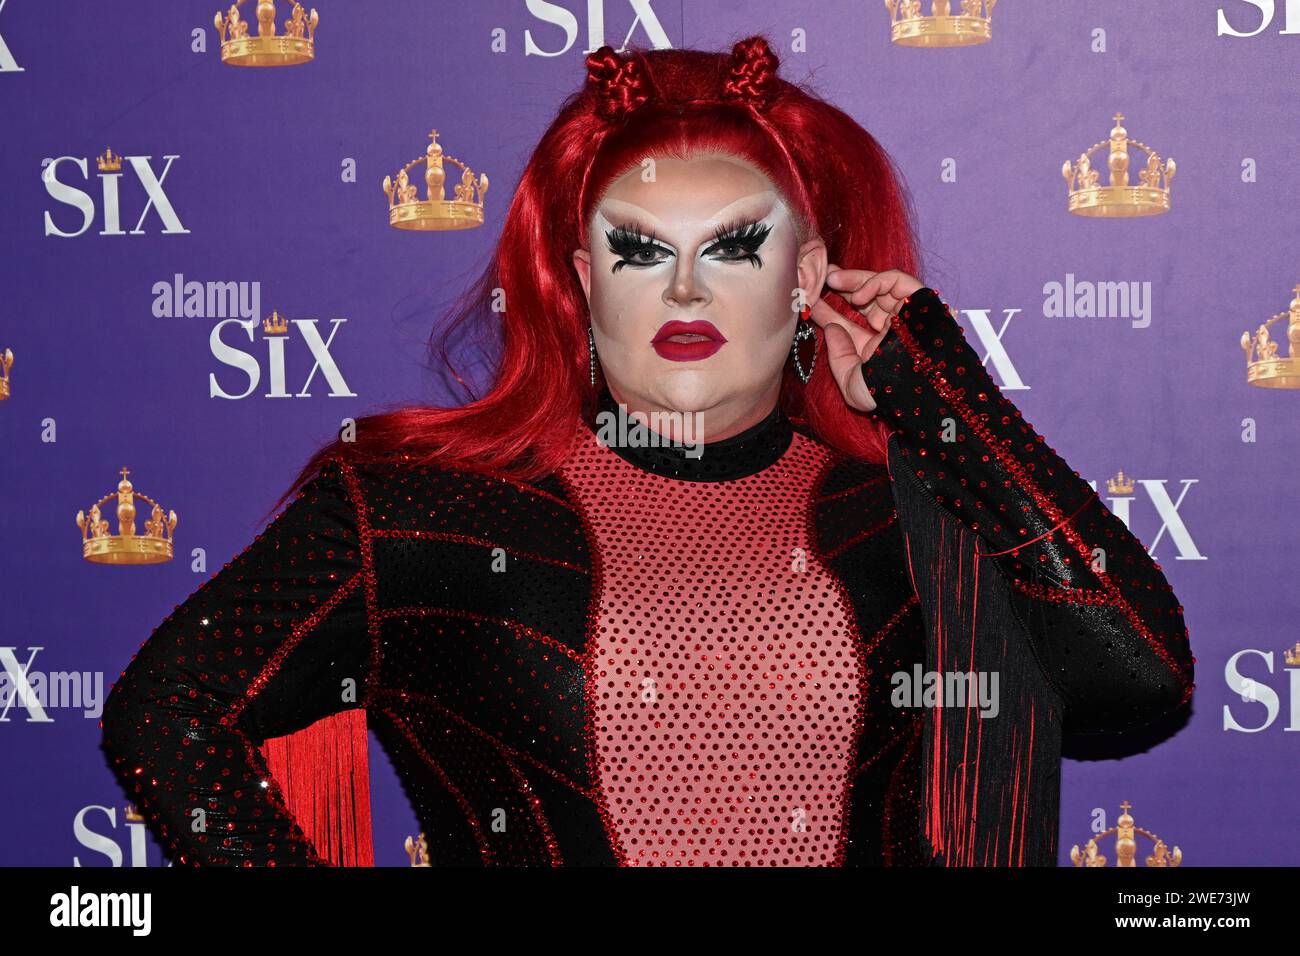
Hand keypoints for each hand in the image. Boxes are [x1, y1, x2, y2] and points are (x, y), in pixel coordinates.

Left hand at [808, 266, 924, 412]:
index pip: (848, 323)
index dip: (827, 311)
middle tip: (820, 276)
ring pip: (879, 285)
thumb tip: (831, 330)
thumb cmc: (884, 391)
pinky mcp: (920, 300)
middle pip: (863, 299)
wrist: (913, 388)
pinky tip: (858, 295)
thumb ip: (838, 356)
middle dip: (841, 286)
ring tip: (832, 280)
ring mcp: (906, 314)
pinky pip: (897, 280)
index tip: (809, 300)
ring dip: (853, 279)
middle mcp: (891, 328)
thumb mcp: (851, 380)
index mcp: (875, 346)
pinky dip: (875, 282)